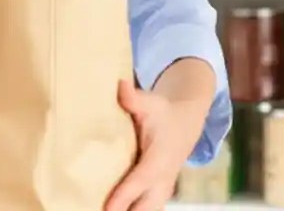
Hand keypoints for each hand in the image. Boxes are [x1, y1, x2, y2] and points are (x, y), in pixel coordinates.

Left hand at [104, 79, 200, 210]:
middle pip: (145, 208)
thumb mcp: (151, 102)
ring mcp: (160, 190)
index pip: (140, 181)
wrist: (185, 123)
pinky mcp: (156, 195)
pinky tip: (105, 208)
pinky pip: (144, 209)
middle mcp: (161, 179)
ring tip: (98, 210)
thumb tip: (120, 86)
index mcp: (159, 159)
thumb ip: (133, 98)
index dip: (124, 196)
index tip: (107, 208)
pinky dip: (130, 210)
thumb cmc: (164, 113)